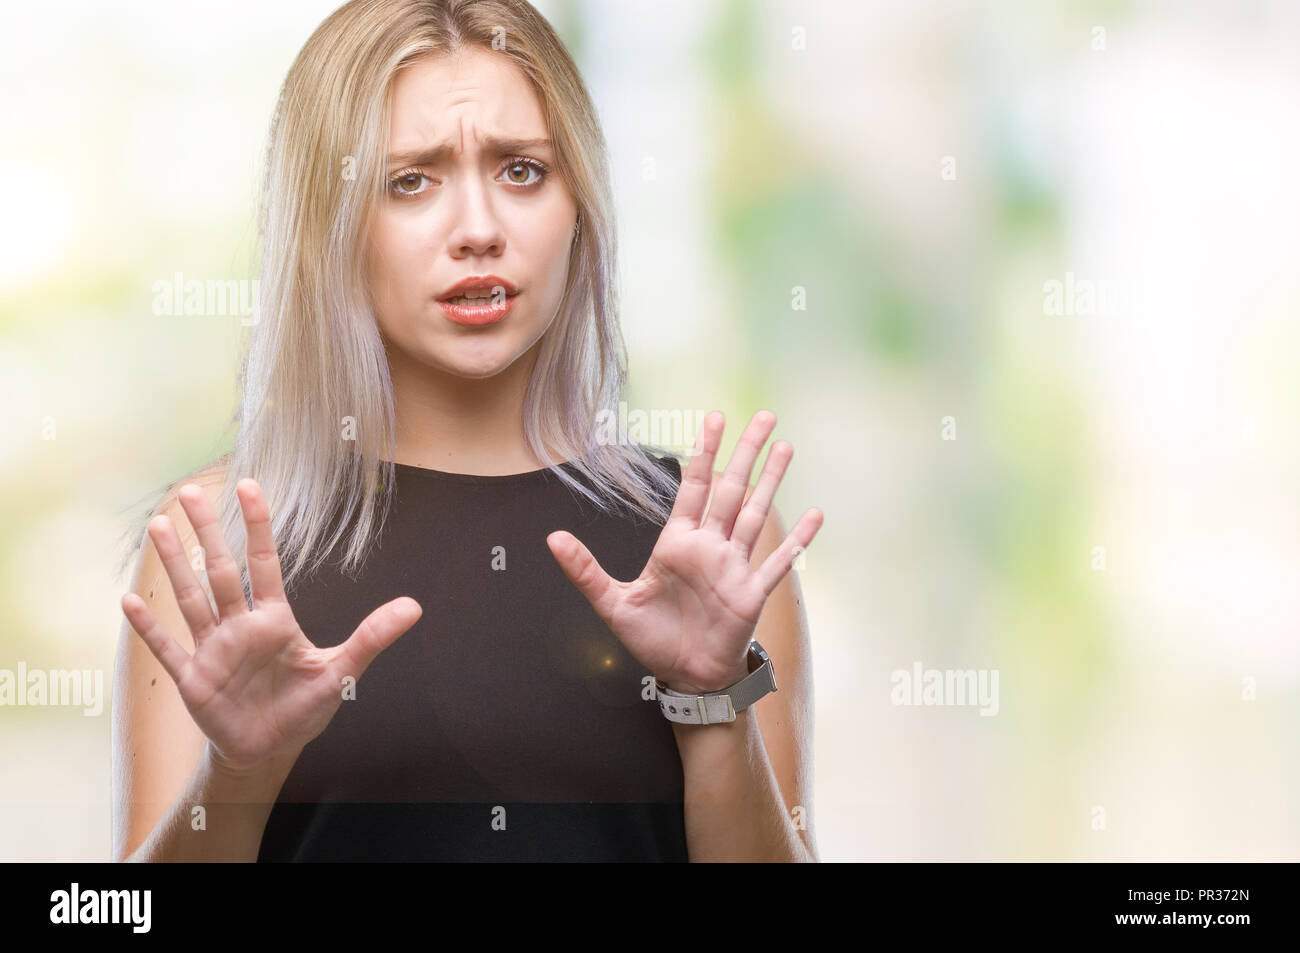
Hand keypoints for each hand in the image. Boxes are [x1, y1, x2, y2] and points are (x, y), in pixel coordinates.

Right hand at [121, 478, 422, 772]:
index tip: (249, 485)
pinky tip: (128, 601)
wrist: (271, 749)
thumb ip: (373, 637)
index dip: (258, 525)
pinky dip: (149, 628)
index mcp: (275, 620)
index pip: (265, 562)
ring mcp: (213, 650)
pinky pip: (167, 649)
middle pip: (220, 569)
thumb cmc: (304, 706)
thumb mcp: (342, 671)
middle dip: (207, 530)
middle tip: (189, 489)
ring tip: (158, 526)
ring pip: (190, 599)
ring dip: (173, 565)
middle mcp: (240, 627)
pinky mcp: (193, 680)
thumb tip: (413, 607)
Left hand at [547, 410, 822, 694]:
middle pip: (731, 489)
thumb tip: (551, 539)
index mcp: (677, 543)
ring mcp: (734, 567)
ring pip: (756, 515)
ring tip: (788, 448)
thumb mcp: (612, 604)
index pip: (693, 486)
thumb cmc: (651, 639)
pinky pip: (778, 562)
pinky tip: (815, 515)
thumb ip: (585, 571)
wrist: (684, 677)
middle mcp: (710, 547)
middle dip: (747, 452)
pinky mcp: (751, 593)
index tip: (713, 419)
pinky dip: (796, 540)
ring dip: (772, 482)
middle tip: (766, 417)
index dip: (703, 452)